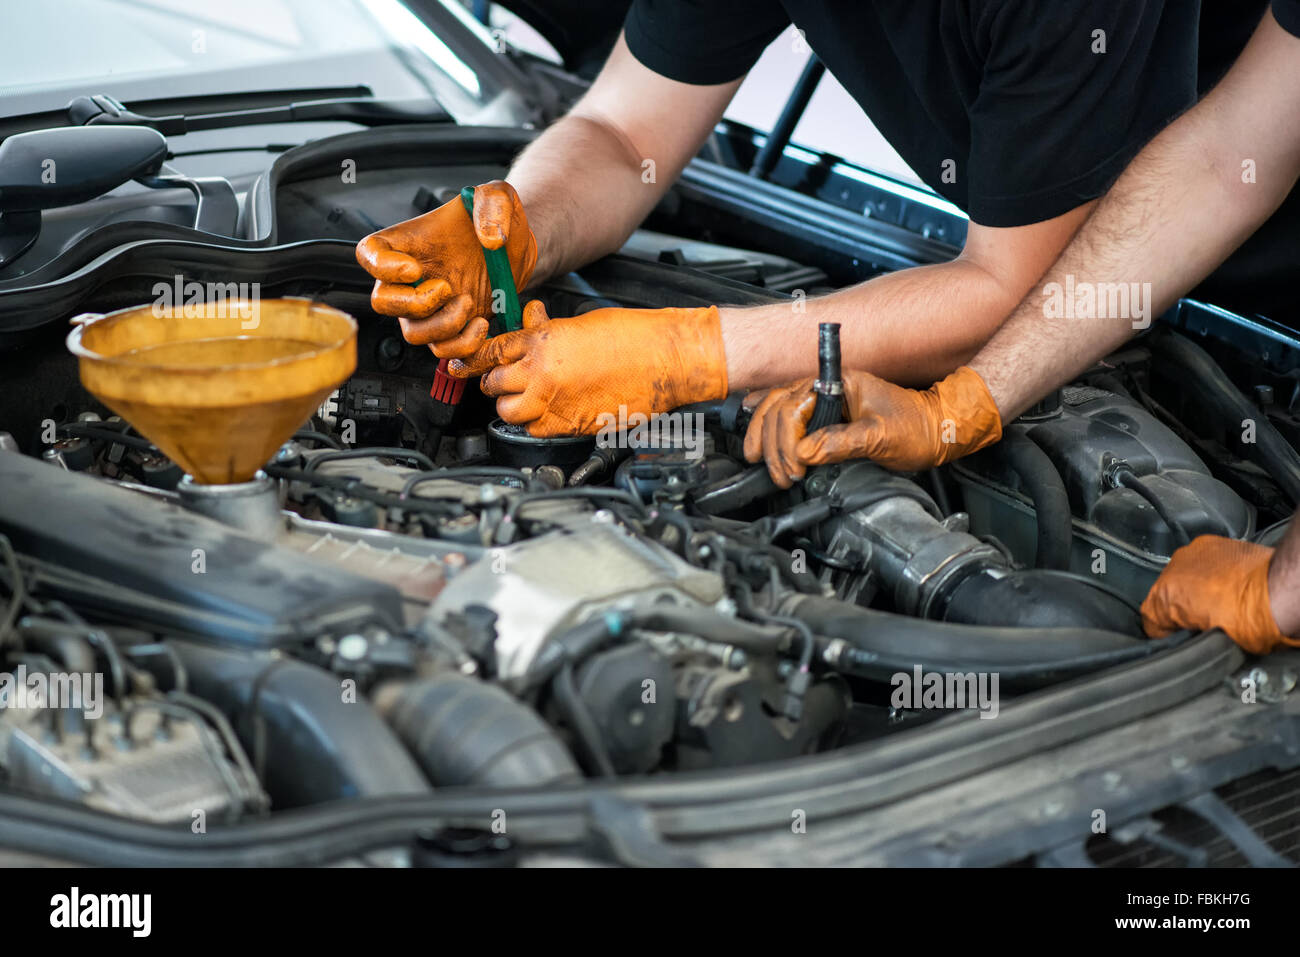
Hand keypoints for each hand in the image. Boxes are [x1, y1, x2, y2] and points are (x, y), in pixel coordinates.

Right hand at [355, 180, 536, 358]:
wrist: (516, 249)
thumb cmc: (496, 220)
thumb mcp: (498, 196)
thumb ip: (493, 205)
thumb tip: (490, 238)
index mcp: (408, 242)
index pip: (369, 254)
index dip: (382, 267)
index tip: (414, 268)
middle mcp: (409, 278)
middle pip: (383, 302)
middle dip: (413, 304)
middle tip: (447, 289)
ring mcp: (427, 307)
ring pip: (413, 333)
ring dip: (442, 326)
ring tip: (470, 303)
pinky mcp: (450, 328)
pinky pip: (442, 350)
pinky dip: (462, 345)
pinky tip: (481, 324)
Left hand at [448, 300, 727, 436]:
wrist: (666, 359)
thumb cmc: (633, 336)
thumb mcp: (581, 323)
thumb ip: (548, 330)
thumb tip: (531, 325)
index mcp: (543, 341)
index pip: (491, 351)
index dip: (477, 359)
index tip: (469, 363)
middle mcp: (542, 372)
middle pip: (492, 383)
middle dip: (496, 382)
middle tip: (507, 380)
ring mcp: (554, 402)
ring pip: (507, 412)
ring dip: (512, 406)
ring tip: (526, 399)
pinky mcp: (571, 425)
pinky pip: (534, 431)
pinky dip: (534, 425)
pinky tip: (546, 414)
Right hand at [743, 366, 1002, 487]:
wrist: (937, 430)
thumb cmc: (917, 428)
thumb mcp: (880, 437)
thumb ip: (840, 443)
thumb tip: (804, 454)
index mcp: (838, 384)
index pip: (793, 407)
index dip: (786, 441)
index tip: (793, 468)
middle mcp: (827, 387)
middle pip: (779, 407)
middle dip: (772, 444)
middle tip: (779, 474)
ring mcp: (825, 399)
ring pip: (778, 410)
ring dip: (767, 438)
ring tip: (764, 462)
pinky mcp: (827, 414)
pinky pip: (789, 414)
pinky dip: (771, 424)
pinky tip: (756, 426)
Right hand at [1141, 536, 1296, 653]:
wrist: (1283, 589)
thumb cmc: (1256, 618)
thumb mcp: (1212, 643)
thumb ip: (1186, 637)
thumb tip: (1186, 639)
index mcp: (1165, 594)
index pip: (1152, 620)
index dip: (1167, 634)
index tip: (1182, 638)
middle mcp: (1173, 569)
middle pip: (1164, 595)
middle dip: (1180, 609)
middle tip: (1204, 624)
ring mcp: (1192, 553)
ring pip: (1180, 577)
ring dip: (1192, 590)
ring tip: (1217, 604)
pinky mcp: (1210, 544)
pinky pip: (1198, 563)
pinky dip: (1207, 574)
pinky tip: (1224, 587)